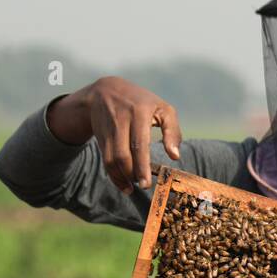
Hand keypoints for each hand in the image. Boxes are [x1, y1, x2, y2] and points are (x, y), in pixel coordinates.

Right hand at [47, 77, 182, 192]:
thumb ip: (173, 131)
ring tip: (134, 185)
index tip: (147, 183)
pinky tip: (124, 184)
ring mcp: (108, 130)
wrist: (106, 91)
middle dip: (132, 174)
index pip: (139, 143)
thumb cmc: (142, 102)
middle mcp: (120, 120)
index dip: (142, 165)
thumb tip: (175, 156)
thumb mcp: (162, 108)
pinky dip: (114, 176)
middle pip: (123, 154)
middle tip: (144, 186)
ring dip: (122, 176)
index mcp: (139, 112)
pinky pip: (105, 161)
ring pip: (111, 160)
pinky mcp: (101, 138)